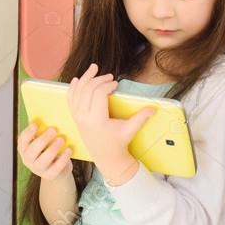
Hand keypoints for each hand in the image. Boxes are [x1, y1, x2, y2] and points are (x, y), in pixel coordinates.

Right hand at [18, 123, 72, 180]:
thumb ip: (40, 128)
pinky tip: (69, 150)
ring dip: (53, 149)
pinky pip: (56, 168)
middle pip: (33, 150)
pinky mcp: (50, 175)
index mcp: (24, 147)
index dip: (28, 132)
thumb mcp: (42, 138)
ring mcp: (38, 169)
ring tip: (61, 139)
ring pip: (43, 160)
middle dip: (43, 139)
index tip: (35, 124)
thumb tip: (42, 114)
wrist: (56, 167)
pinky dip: (63, 159)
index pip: (22, 140)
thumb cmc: (47, 147)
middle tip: (54, 130)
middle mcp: (28, 159)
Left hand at [67, 63, 155, 183]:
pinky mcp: (75, 117)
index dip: (107, 85)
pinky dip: (72, 88)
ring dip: (85, 78)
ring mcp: (77, 116)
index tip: (116, 84)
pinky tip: (77, 79)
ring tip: (94, 68)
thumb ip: (141, 118)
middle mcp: (84, 117)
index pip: (99, 93)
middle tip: (109, 76)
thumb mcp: (130, 130)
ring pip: (77, 91)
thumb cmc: (118, 142)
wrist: (105, 156)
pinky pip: (70, 99)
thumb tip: (154, 108)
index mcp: (97, 119)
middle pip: (88, 89)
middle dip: (98, 79)